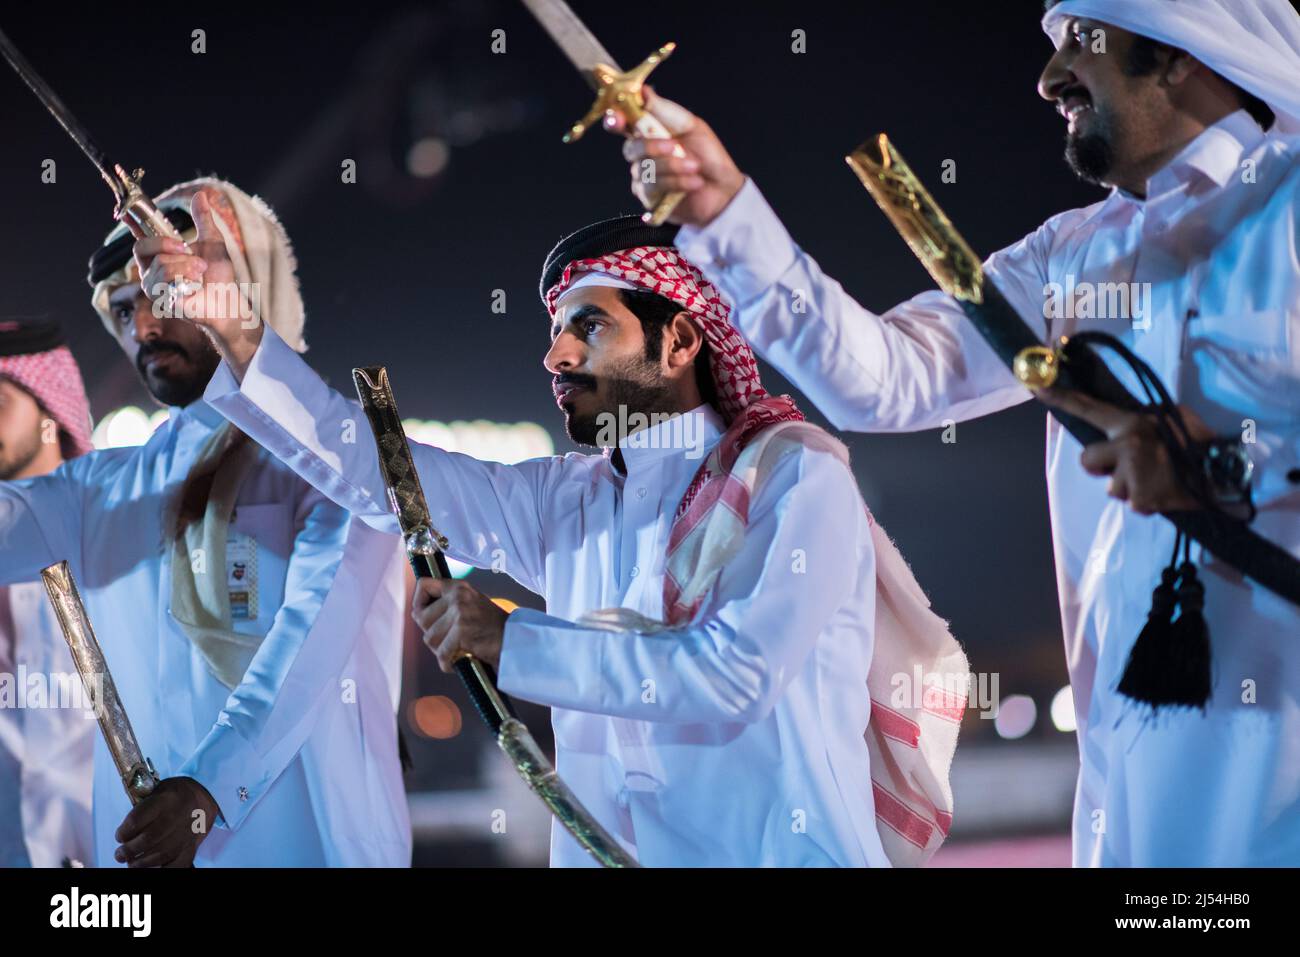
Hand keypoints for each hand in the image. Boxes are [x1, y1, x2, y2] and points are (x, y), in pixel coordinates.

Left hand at [113, 776, 220, 867]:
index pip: (137, 820)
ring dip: (141, 863)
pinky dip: (163, 869)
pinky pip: (178, 863)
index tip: (120, 836)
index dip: (124, 832)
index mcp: (165, 799)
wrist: (199, 799)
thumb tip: (125, 834)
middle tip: (120, 854)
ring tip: (131, 863)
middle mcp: (177, 815)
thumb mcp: (155, 791)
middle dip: (129, 850)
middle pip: (149, 839)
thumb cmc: (169, 797)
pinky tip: (151, 867)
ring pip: (161, 854)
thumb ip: (140, 809)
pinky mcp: (192, 845)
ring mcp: (187, 832)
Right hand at [133, 187, 263, 377]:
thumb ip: (203, 219)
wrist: (227, 300)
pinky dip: (185, 278)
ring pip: (160, 263)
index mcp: (160, 253)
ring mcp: (153, 286)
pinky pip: (166, 280)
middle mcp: (150, 269)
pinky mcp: (160, 299)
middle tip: (188, 249)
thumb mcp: (212, 242)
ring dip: (186, 264)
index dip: (129, 223)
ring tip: (200, 272)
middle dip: (168, 245)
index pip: (139, 235)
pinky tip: (195, 285)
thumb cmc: (218, 275)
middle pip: (142, 247)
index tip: (123, 211)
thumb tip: (200, 194)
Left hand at [412, 578, 507, 671]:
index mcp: (459, 587)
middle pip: (421, 618)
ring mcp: (460, 613)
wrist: (516, 641)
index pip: (423, 585)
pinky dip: (449, 663)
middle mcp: (458, 596)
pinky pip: (442, 653)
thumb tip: (418, 614)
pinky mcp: (462, 631)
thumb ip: (448, 606)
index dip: (419, 603)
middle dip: (432, 634)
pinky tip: (462, 660)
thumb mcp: (471, 606)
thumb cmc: (493, 629)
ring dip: (441, 650)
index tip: (425, 617)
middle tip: (449, 642)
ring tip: (459, 650)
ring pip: (429, 638)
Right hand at [612, 89, 745, 227]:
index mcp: (649, 133)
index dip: (615, 120)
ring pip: (646, 169)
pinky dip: (678, 182)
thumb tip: (643, 92)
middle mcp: (642, 156)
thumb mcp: (692, 127)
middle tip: (676, 147)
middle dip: (653, 147)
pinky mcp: (650, 199)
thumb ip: (666, 111)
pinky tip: (695, 182)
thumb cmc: (708, 157)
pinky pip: (655, 187)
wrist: (723, 190)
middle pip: (631, 148)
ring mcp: (644, 178)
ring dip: (674, 166)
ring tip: (696, 167)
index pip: (622, 124)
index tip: (617, 119)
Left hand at [1036, 387, 1214, 514]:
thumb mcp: (1171, 417)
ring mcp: (1131, 476)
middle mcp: (1126, 448)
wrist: (1224, 473)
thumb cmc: (1197, 443)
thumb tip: (1121, 426)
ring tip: (1156, 478)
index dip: (1060, 399)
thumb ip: (1140, 421)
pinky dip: (1144, 499)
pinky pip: (1130, 502)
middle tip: (1130, 464)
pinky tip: (1162, 491)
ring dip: (1128, 484)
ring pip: (1110, 486)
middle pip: (1087, 460)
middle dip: (1102, 465)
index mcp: (1131, 424)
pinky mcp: (1139, 501)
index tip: (1036, 386)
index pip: (1089, 409)